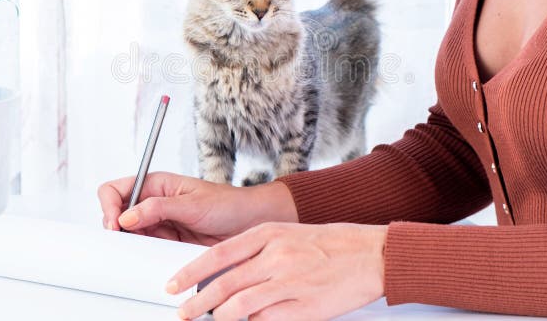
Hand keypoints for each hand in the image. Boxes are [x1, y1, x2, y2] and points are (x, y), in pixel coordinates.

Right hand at [97, 172, 297, 245]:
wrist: (251, 224)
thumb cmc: (228, 204)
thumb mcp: (192, 204)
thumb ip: (158, 208)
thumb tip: (127, 216)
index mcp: (156, 184)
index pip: (116, 190)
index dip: (109, 206)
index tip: (115, 223)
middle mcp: (154, 203)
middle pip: (117, 215)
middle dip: (115, 228)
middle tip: (122, 241)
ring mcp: (160, 224)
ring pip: (129, 235)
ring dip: (129, 244)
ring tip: (139, 251)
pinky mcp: (167, 243)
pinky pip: (146, 250)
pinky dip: (142, 256)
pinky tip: (149, 259)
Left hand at [168, 222, 386, 319]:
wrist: (371, 254)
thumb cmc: (332, 243)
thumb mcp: (288, 235)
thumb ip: (257, 252)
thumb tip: (226, 272)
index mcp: (269, 234)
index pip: (218, 254)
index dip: (191, 271)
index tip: (174, 283)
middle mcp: (276, 257)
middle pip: (224, 284)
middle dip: (197, 301)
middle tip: (182, 311)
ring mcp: (289, 284)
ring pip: (240, 307)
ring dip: (219, 318)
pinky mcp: (303, 308)